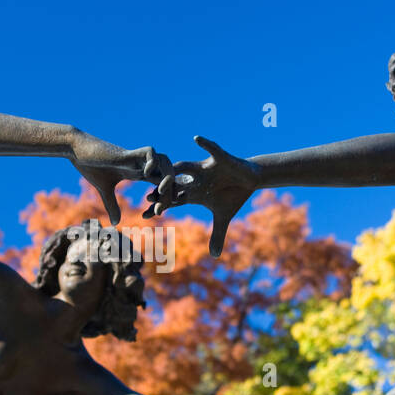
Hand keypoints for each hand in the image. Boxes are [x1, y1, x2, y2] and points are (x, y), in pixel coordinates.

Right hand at [70, 134, 172, 224]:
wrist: (78, 151)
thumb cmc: (90, 167)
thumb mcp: (103, 190)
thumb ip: (112, 205)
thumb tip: (115, 224)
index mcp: (138, 172)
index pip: (161, 185)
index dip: (162, 200)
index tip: (153, 215)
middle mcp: (141, 164)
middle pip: (168, 174)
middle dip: (170, 193)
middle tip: (160, 210)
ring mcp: (137, 157)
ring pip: (165, 162)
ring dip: (167, 178)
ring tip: (160, 193)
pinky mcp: (129, 151)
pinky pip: (151, 152)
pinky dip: (153, 163)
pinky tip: (146, 175)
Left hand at [144, 136, 259, 257]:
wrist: (250, 178)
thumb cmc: (233, 196)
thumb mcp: (224, 218)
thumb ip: (217, 236)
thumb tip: (214, 256)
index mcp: (193, 192)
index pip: (172, 200)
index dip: (160, 206)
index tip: (145, 215)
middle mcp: (195, 179)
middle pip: (174, 184)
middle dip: (162, 191)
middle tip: (148, 199)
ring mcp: (205, 168)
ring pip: (186, 167)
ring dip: (176, 170)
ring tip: (165, 172)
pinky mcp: (220, 158)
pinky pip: (211, 149)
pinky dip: (205, 144)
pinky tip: (196, 139)